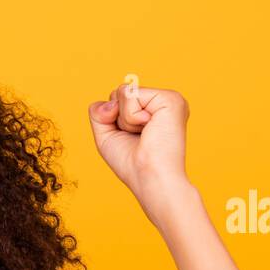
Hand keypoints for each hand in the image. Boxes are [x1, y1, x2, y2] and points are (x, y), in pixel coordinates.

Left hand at [87, 84, 190, 223]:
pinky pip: (131, 93)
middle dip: (117, 118)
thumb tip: (112, 98)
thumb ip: (98, 112)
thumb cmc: (131, 163)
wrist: (149, 178)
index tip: (131, 139)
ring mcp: (168, 98)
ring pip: (124, 91)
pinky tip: (149, 128)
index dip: (112, 120)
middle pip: (118, 92)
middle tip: (137, 137)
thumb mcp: (106, 135)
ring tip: (144, 133)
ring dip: (124, 119)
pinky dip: (130, 116)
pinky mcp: (170, 98)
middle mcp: (161, 102)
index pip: (117, 100)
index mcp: (150, 110)